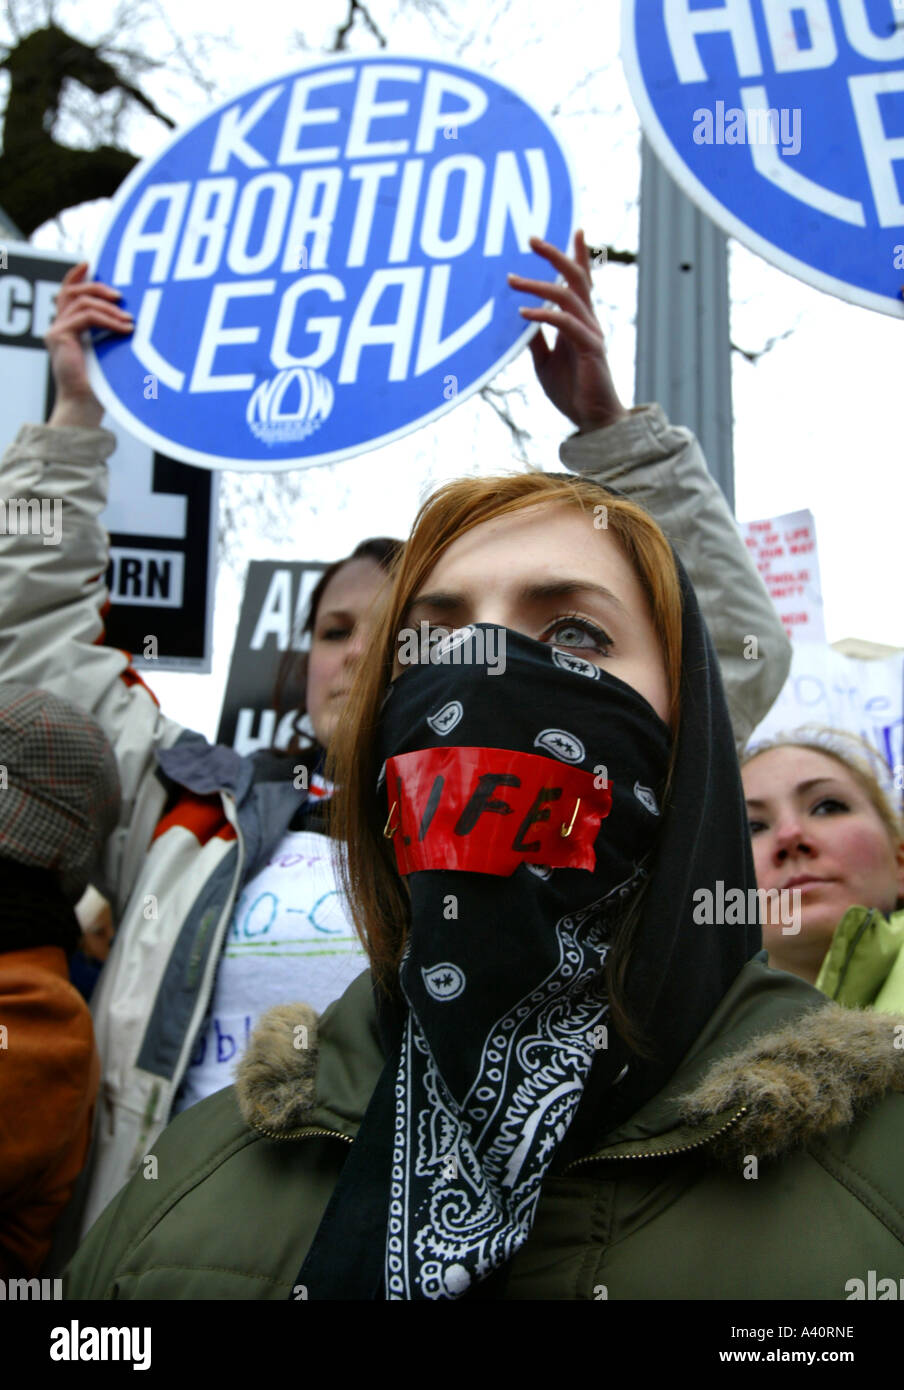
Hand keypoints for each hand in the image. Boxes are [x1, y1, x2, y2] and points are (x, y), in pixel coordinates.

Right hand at [45, 263, 132, 427]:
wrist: (86, 407)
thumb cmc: (102, 387)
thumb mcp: (109, 354)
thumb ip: (112, 334)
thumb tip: (136, 318)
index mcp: (68, 328)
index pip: (67, 292)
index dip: (77, 274)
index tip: (91, 263)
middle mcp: (59, 327)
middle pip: (73, 290)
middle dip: (97, 286)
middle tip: (121, 295)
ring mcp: (57, 331)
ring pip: (81, 301)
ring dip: (109, 307)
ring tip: (129, 320)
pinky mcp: (60, 336)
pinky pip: (86, 316)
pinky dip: (108, 320)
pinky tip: (125, 329)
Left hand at [508, 231, 626, 432]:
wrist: (593, 421)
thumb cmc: (572, 392)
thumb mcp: (545, 363)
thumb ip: (535, 340)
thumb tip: (519, 319)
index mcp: (579, 322)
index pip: (581, 281)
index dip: (579, 254)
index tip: (575, 229)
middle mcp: (588, 322)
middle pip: (576, 278)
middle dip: (556, 255)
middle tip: (532, 238)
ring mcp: (591, 333)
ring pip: (568, 296)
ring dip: (538, 285)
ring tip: (512, 279)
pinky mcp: (590, 349)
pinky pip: (566, 325)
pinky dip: (543, 316)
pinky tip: (523, 314)